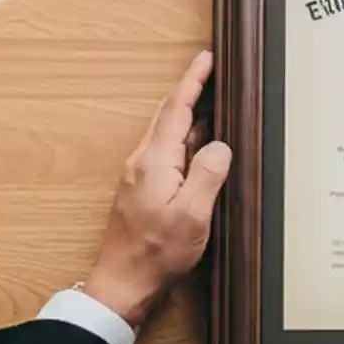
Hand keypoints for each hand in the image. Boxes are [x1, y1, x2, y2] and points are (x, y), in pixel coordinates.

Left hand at [84, 51, 231, 326]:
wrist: (123, 285)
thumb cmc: (156, 255)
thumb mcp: (192, 215)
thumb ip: (208, 174)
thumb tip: (220, 145)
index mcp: (154, 161)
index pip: (177, 109)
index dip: (193, 81)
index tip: (206, 58)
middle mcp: (144, 162)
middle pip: (170, 116)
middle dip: (191, 91)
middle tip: (213, 72)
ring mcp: (141, 176)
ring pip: (169, 135)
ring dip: (191, 116)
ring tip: (215, 103)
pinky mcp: (144, 191)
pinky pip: (168, 154)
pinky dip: (187, 141)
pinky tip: (202, 147)